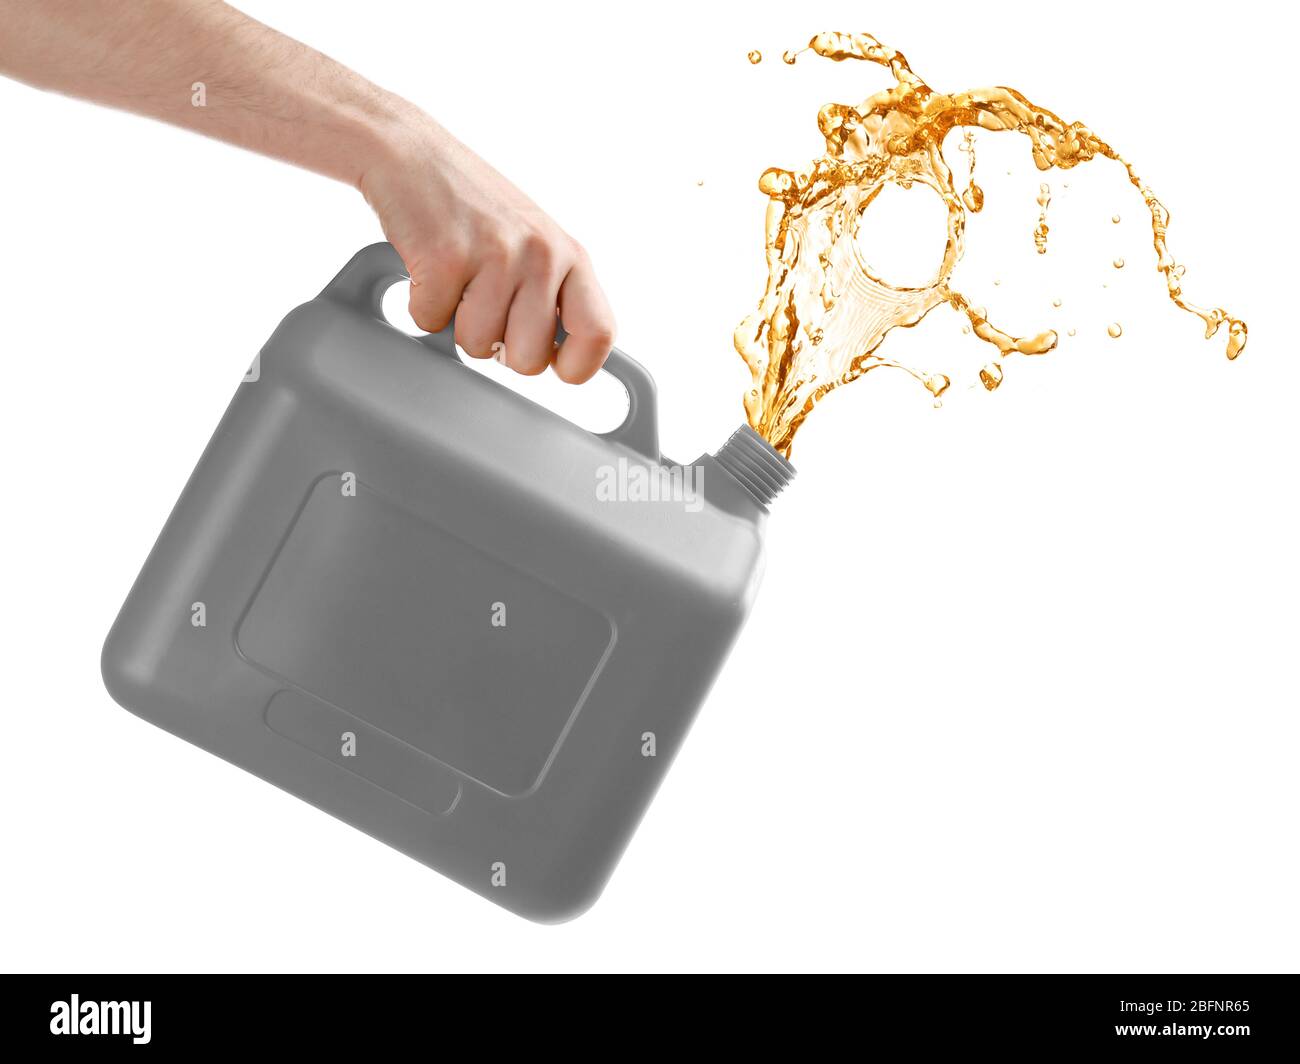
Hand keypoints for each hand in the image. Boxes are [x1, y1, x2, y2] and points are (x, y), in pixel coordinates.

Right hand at [359, 113, 615, 382]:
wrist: (409, 152)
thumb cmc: (470, 204)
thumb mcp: (534, 242)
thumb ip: (553, 294)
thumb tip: (560, 359)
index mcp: (570, 254)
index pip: (599, 333)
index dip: (577, 365)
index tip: (556, 366)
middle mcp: (541, 255)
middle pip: (530, 359)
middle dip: (500, 350)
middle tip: (483, 309)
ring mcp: (495, 256)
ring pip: (476, 347)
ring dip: (455, 324)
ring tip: (454, 280)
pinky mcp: (444, 258)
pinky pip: (430, 323)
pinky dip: (419, 304)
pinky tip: (426, 267)